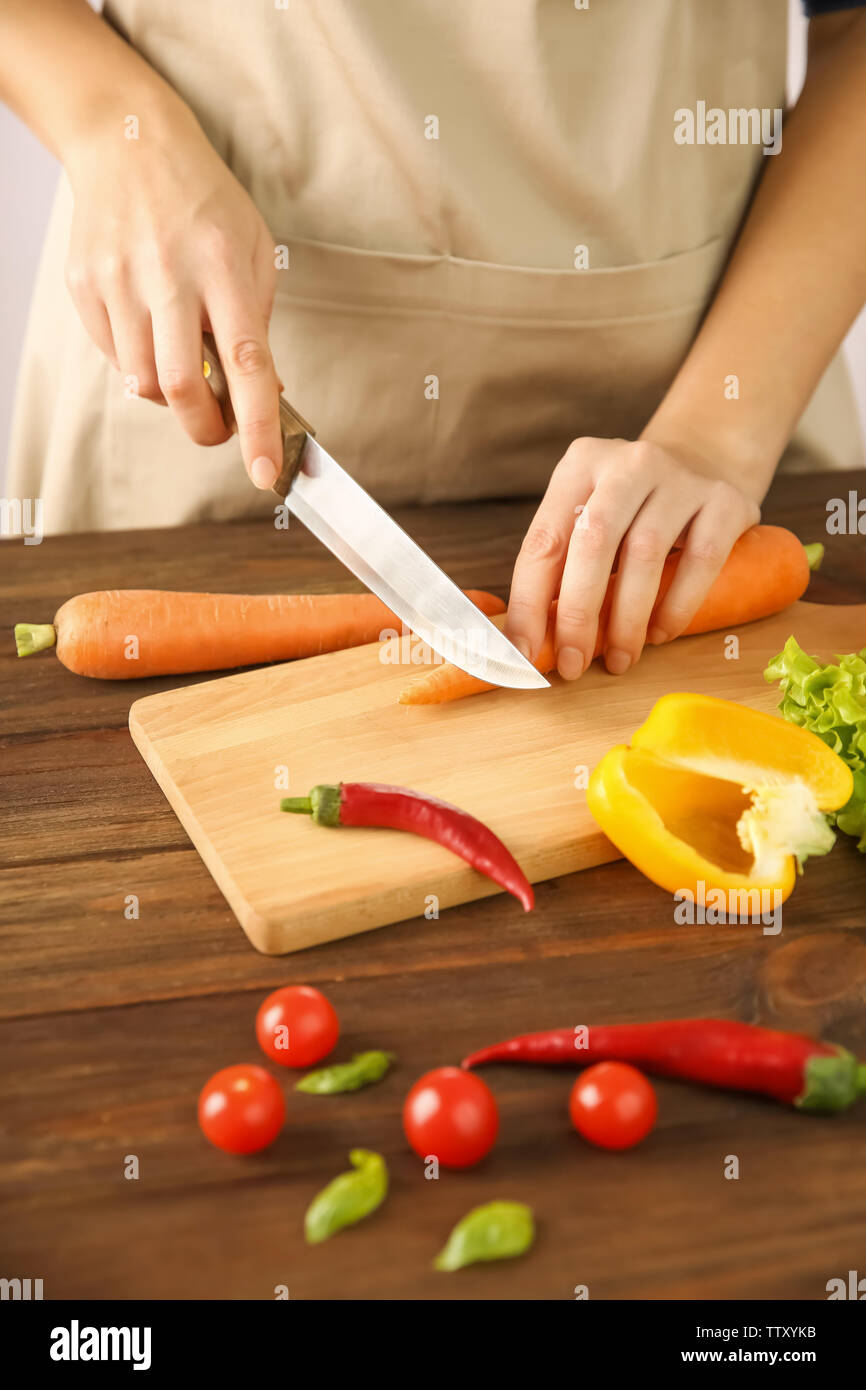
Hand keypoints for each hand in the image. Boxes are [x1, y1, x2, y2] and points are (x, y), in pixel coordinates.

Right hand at [64, 104, 281, 488]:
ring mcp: (119, 280)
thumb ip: (256, 324)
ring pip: (143, 383)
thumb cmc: (203, 202)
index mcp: (224, 266)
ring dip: (171, 396)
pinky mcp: (84, 286)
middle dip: (205, 429)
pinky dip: (139, 365)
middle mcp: (168, 274)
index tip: (263, 473)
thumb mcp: (253, 250)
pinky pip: (115, 358)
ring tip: (185, 360)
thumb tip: (262, 396)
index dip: (256, 427)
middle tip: (219, 428)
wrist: (128, 143)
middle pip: (181, 388)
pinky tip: (152, 331)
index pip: (245, 365)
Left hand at [506, 438, 760, 679]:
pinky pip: (700, 561)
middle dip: (578, 615)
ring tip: (620, 658)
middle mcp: (628, 464)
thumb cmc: (633, 506)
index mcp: (580, 465)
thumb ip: (563, 564)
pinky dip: (677, 606)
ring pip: (645, 555)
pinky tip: (660, 634)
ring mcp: (680, 477)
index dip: (528, 602)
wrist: (708, 460)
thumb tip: (532, 640)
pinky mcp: (725, 499)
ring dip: (627, 620)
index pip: (544, 540)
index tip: (523, 652)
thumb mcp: (590, 513)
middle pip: (593, 544)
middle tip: (573, 664)